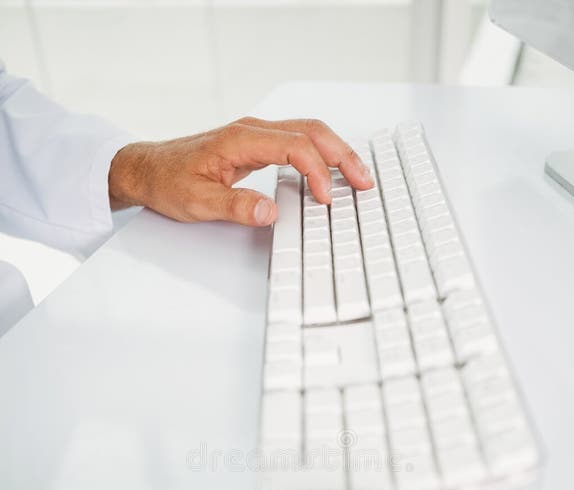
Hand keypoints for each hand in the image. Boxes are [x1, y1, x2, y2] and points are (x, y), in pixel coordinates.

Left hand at [108, 117, 373, 226]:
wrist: (146, 169)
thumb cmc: (168, 182)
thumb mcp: (198, 202)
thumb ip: (235, 207)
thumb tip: (269, 212)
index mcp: (240, 139)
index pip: (294, 146)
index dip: (316, 172)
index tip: (325, 199)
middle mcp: (252, 130)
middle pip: (311, 131)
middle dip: (342, 155)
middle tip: (364, 181)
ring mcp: (255, 134)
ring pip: (308, 133)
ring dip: (336, 153)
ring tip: (357, 177)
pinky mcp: (255, 144)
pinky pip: (297, 142)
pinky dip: (320, 155)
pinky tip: (329, 172)